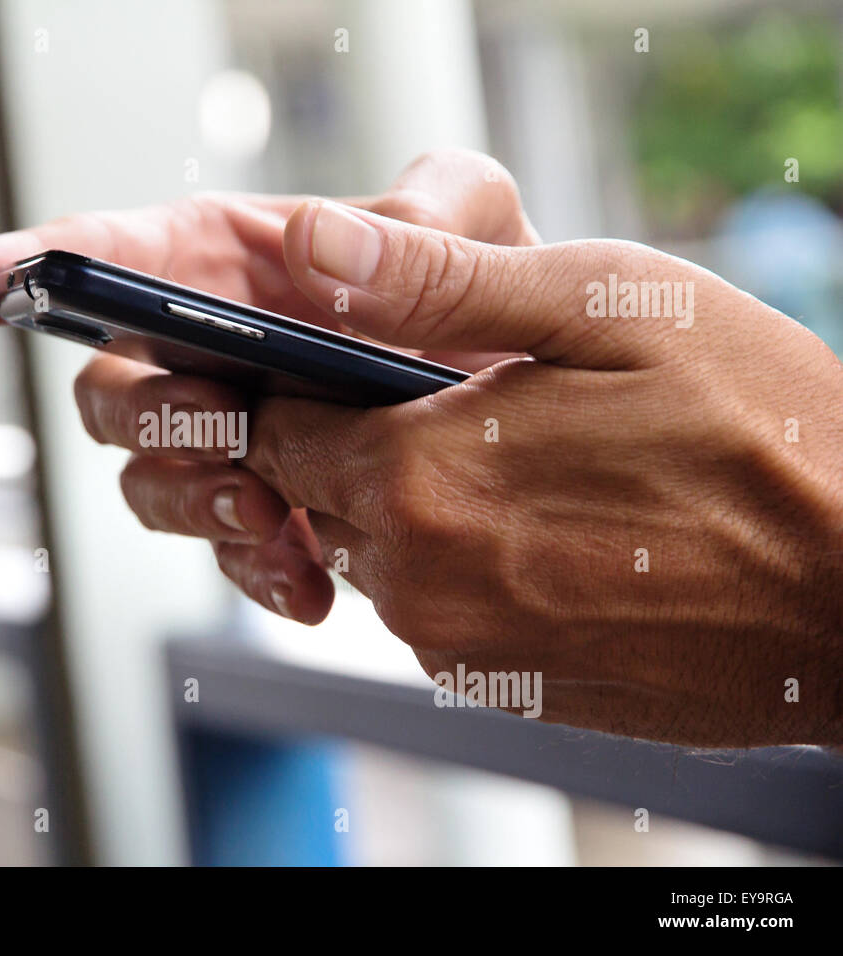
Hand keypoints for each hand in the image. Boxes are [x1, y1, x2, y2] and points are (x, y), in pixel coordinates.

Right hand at [0, 150, 539, 624]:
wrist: (538, 399)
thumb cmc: (493, 279)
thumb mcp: (476, 220)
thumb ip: (420, 222)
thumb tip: (320, 245)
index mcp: (234, 263)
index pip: (113, 255)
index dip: (32, 266)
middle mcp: (209, 353)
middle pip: (112, 393)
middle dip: (146, 416)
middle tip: (220, 425)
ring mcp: (232, 441)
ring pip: (148, 484)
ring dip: (189, 505)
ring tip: (268, 517)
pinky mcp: (271, 513)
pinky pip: (227, 556)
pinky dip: (258, 575)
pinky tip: (313, 584)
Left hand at [237, 200, 842, 745]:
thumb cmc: (760, 432)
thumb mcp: (604, 305)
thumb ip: (437, 280)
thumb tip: (310, 242)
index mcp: (416, 477)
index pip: (274, 433)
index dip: (303, 387)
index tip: (354, 361)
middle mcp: (416, 582)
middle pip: (321, 496)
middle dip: (365, 444)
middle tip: (469, 402)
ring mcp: (459, 648)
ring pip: (377, 555)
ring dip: (419, 506)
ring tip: (527, 463)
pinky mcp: (501, 688)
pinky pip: (435, 610)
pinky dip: (464, 565)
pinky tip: (553, 531)